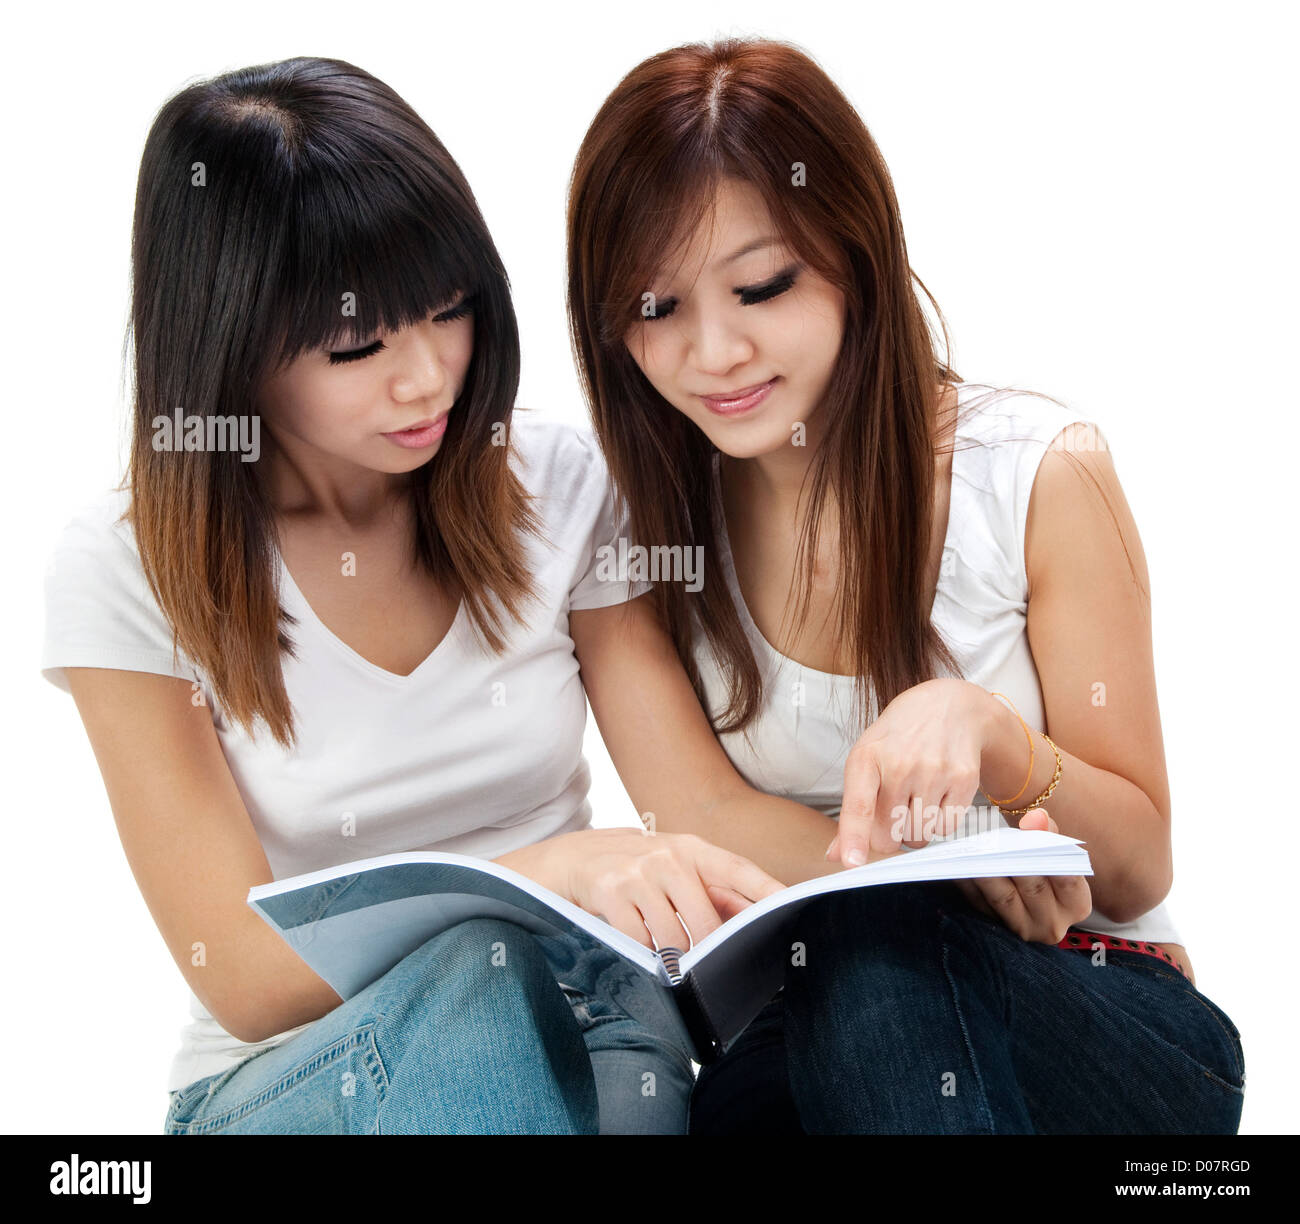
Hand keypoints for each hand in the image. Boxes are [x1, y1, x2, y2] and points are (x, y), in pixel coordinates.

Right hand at [497, 827, 785, 951]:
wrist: (570, 858)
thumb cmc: (633, 869)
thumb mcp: (672, 870)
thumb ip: (711, 892)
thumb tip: (754, 919)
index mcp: (691, 849)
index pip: (739, 871)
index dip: (767, 891)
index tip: (793, 907)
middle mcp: (667, 856)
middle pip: (707, 922)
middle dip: (710, 953)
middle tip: (709, 968)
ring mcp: (638, 873)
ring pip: (673, 938)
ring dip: (672, 959)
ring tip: (666, 957)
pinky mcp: (610, 892)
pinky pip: (639, 942)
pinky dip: (642, 954)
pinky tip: (638, 948)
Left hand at [827, 678, 989, 866]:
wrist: (949, 706)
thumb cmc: (899, 739)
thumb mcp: (867, 759)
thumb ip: (852, 809)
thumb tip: (836, 856)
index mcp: (867, 757)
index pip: (859, 806)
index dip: (854, 837)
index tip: (851, 863)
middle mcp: (901, 764)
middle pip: (889, 836)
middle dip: (888, 837)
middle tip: (893, 812)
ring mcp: (935, 772)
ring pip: (918, 837)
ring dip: (914, 831)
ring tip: (915, 799)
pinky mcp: (964, 780)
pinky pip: (946, 829)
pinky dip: (939, 823)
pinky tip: (936, 796)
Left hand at [954, 808, 1092, 942]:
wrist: (1031, 899)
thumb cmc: (1046, 871)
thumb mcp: (1054, 855)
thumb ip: (1048, 833)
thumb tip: (1036, 817)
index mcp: (1076, 906)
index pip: (1068, 879)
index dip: (1051, 852)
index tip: (1033, 825)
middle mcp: (1053, 925)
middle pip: (1034, 888)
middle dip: (1014, 860)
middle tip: (994, 838)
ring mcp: (1024, 930)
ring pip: (1004, 898)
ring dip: (987, 872)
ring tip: (972, 851)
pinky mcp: (997, 928)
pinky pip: (979, 904)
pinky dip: (969, 882)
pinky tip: (958, 863)